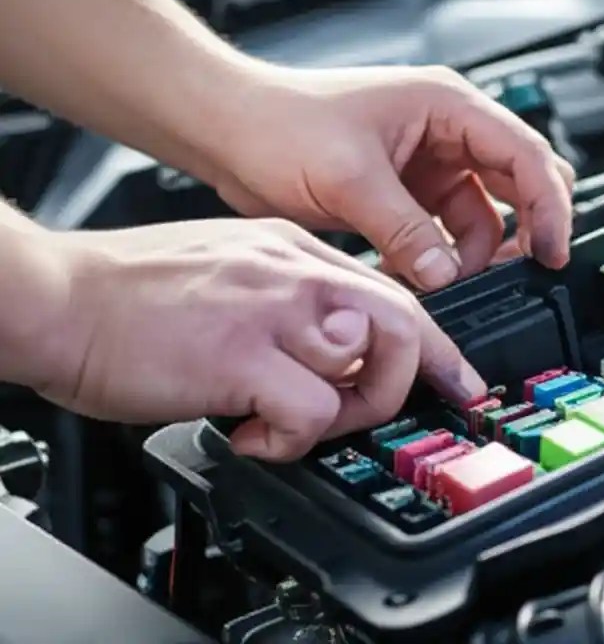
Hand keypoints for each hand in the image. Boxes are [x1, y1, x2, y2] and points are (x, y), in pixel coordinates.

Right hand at [23, 218, 485, 460]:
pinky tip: (251, 434)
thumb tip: (332, 346)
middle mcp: (293, 272)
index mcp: (292, 250)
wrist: (56, 297)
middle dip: (404, 382)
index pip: (394, 291)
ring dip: (343, 414)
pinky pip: (313, 411)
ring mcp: (271, 311)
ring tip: (292, 422)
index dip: (436, 346)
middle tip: (363, 412)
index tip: (460, 382)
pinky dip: (292, 440)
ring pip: (368, 367)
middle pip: (404, 323)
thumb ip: (287, 297)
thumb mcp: (228, 269)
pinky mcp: (241, 355)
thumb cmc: (127, 293)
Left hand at [205, 64, 574, 291]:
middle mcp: (447, 132)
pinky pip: (445, 235)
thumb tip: (447, 275)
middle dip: (525, 231)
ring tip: (442, 282)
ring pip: (484, 218)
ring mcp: (430, 164)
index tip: (552, 252)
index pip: (526, 154)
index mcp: (447, 106)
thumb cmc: (279, 123)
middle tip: (523, 273)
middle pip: (519, 183)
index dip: (550, 206)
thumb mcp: (350, 179)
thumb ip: (406, 230)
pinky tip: (416, 278)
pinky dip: (438, 261)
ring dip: (471, 256)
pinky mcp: (408, 194)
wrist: (226, 130)